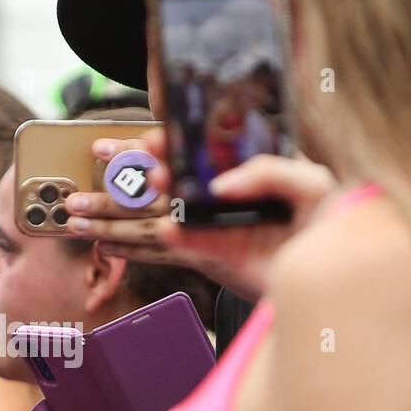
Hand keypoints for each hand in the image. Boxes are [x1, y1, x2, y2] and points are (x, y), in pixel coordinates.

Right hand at [63, 128, 336, 297]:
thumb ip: (267, 173)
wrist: (333, 269)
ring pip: (150, 215)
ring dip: (113, 213)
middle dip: (127, 173)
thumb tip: (219, 185)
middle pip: (161, 179)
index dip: (164, 141)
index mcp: (238, 168)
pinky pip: (164, 250)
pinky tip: (112, 237)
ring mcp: (207, 227)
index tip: (143, 140)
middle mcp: (216, 196)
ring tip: (77, 211)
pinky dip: (137, 244)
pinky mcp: (207, 256)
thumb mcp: (310, 183)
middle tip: (103, 163)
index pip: (192, 148)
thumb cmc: (327, 219)